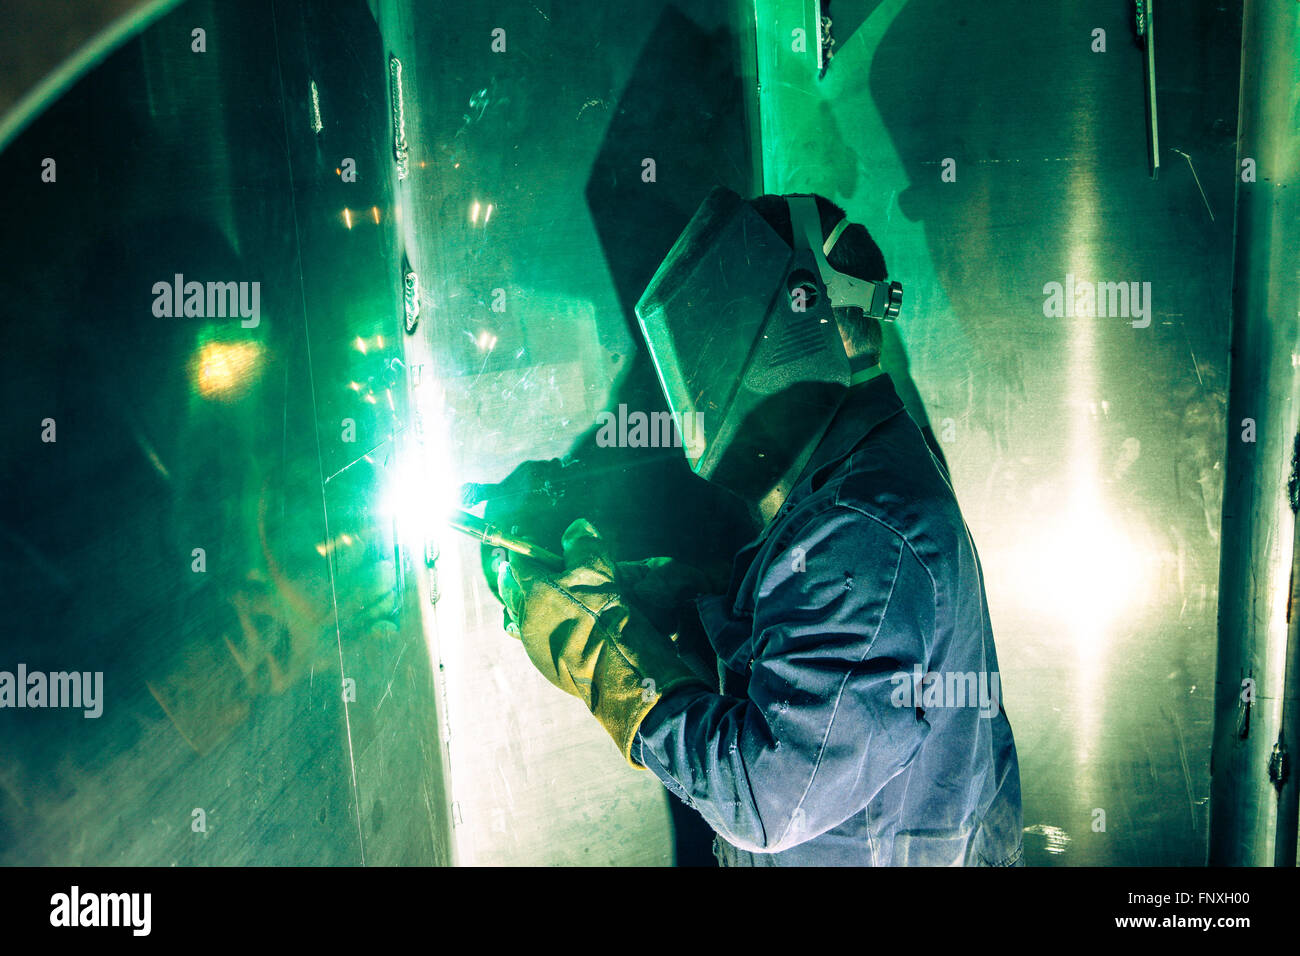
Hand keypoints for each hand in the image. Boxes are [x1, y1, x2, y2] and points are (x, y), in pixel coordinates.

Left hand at [497, 519, 710, 764]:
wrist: (617, 666)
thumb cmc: (605, 612)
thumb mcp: (598, 567)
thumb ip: (582, 543)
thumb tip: (576, 527)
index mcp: (533, 588)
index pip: (519, 561)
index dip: (524, 550)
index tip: (527, 542)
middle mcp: (526, 616)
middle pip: (510, 590)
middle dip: (516, 578)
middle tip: (524, 570)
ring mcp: (533, 642)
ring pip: (519, 617)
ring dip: (526, 605)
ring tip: (540, 599)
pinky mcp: (544, 663)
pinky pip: (535, 640)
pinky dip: (542, 629)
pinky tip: (558, 628)